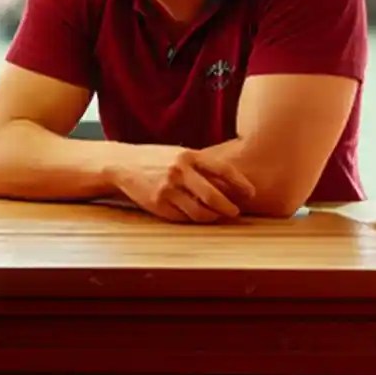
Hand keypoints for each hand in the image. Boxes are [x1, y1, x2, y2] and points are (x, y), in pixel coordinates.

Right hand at [113, 149, 255, 223]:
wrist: (124, 164)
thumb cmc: (157, 159)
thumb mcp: (179, 155)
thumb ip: (201, 166)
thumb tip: (231, 184)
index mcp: (188, 155)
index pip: (222, 169)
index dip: (240, 183)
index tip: (251, 193)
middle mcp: (179, 171)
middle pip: (213, 195)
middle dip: (228, 208)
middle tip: (236, 212)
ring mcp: (167, 189)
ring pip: (199, 212)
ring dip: (212, 217)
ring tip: (217, 216)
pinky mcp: (158, 204)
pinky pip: (183, 218)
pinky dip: (193, 219)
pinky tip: (196, 216)